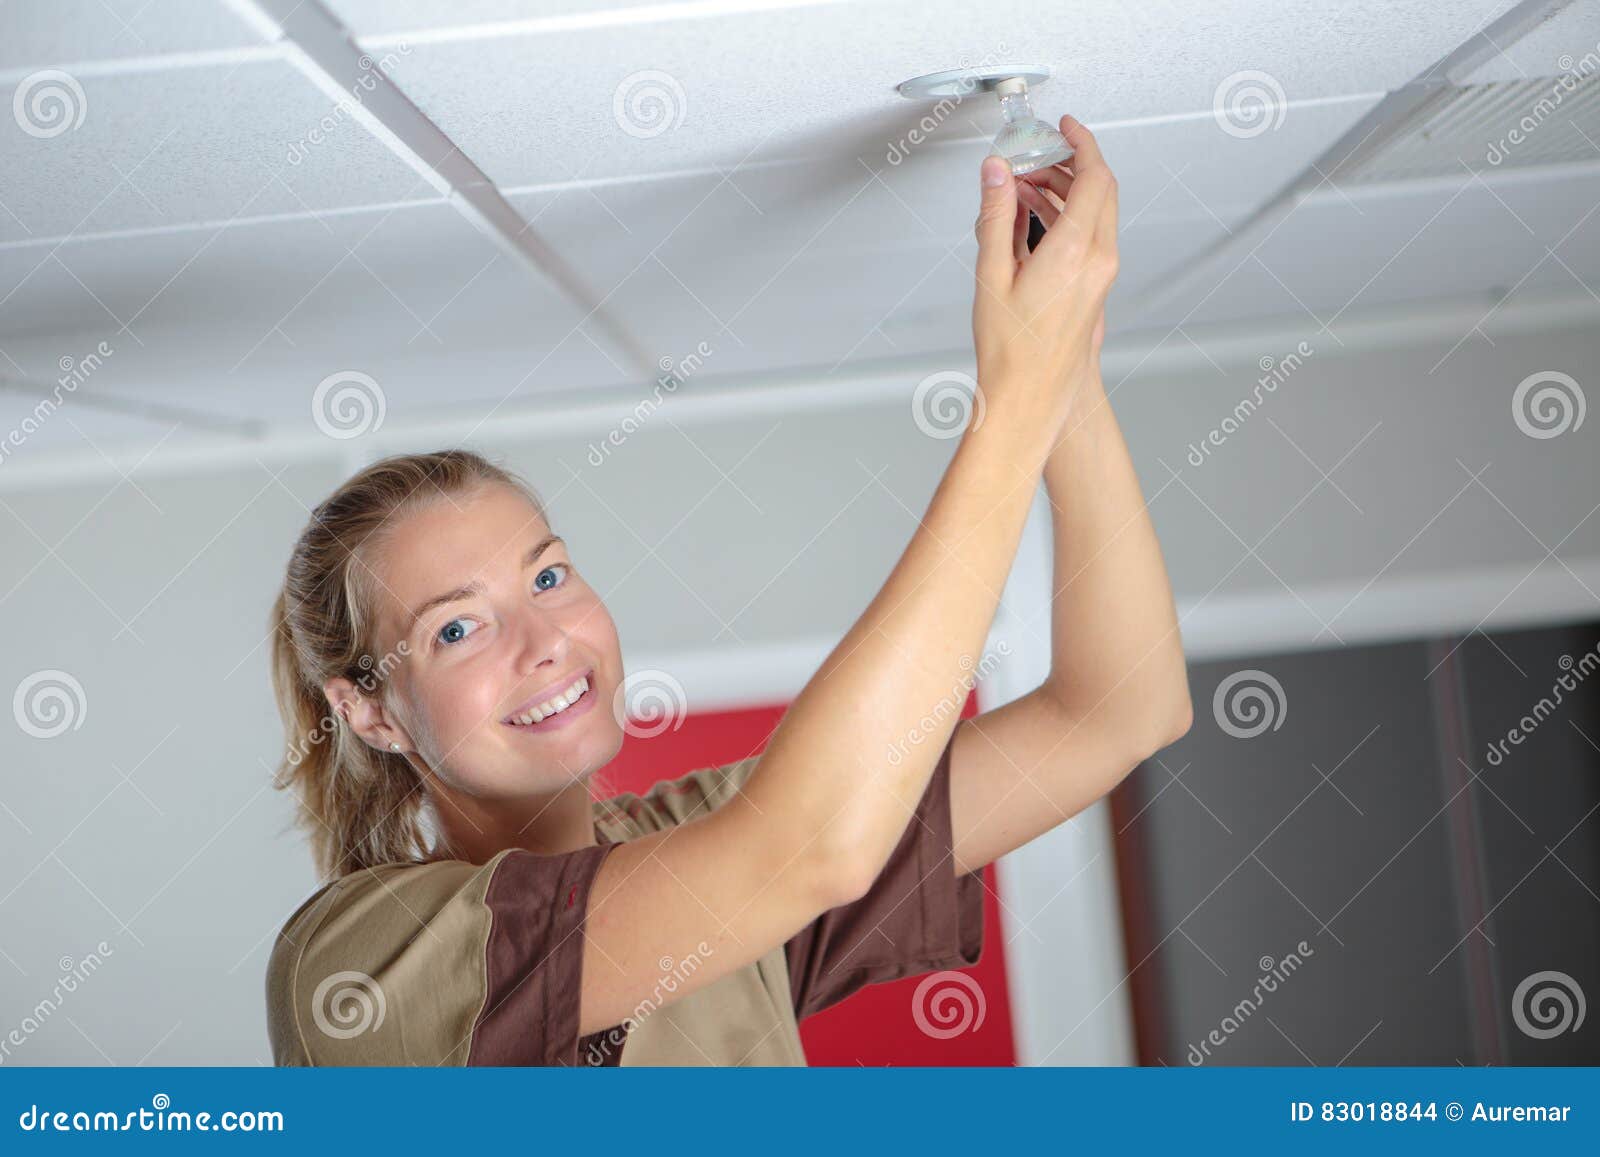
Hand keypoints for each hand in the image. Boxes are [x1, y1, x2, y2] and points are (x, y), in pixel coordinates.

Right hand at [971, 116, 1117, 434]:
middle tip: (1035, 157)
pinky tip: (1035, 221)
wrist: (1030, 395)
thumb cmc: (1011, 349)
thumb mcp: (992, 274)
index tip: (1064, 127)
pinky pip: (1091, 235)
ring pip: (1096, 212)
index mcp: (1075, 251)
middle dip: (1069, 164)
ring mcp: (1101, 275)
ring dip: (1066, 191)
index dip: (1081, 142)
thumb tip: (996, 173)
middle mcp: (1098, 260)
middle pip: (1100, 189)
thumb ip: (995, 215)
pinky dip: (1068, 216)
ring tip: (1026, 188)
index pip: (1094, 175)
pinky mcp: (1096, 287)